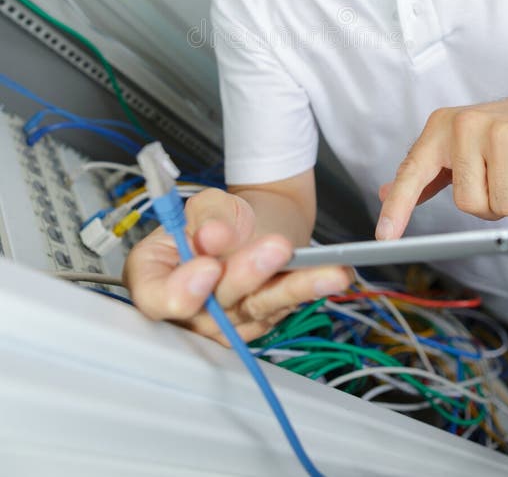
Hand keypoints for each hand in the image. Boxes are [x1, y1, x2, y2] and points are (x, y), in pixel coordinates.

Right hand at [124, 188, 351, 343]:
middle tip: (275, 248)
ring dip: (291, 287)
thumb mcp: (207, 202)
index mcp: (153, 277)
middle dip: (246, 276)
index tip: (208, 269)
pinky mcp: (260, 323)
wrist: (255, 223)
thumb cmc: (219, 217)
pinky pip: (283, 308)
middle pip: (211, 306)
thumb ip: (206, 216)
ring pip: (255, 309)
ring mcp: (224, 323)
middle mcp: (186, 309)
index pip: (155, 297)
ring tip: (324, 270)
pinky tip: (335, 273)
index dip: (179, 292)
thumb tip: (212, 237)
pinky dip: (310, 288)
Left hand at [376, 84, 507, 239]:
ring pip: (501, 206)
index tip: (385, 236)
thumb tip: (386, 193)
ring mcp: (502, 134)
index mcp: (442, 127)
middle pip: (467, 203)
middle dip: (488, 202)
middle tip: (501, 175)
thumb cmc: (504, 130)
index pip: (413, 171)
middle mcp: (466, 126)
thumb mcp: (457, 144)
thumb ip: (424, 173)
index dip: (397, 206)